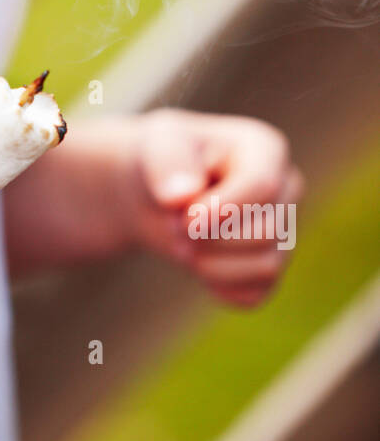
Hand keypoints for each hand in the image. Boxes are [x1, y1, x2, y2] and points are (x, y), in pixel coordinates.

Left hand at [127, 108, 303, 306]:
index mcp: (266, 149)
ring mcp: (284, 230)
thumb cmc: (163, 160)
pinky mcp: (269, 265)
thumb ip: (168, 165)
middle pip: (267, 232)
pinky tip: (199, 264)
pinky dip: (219, 287)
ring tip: (183, 245)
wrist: (154, 192)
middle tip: (175, 227)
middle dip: (211, 239)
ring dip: (212, 265)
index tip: (184, 220)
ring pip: (268, 267)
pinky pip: (255, 293)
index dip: (222, 211)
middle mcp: (286, 188)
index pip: (263, 187)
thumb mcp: (157, 146)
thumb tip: (182, 196)